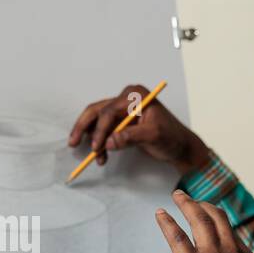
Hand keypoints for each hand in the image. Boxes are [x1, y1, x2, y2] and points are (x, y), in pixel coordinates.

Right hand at [69, 84, 212, 173]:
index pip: (109, 110)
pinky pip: (104, 130)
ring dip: (93, 139)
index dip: (101, 130)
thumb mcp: (153, 136)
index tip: (97, 147)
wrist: (180, 146)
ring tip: (96, 157)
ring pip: (97, 121)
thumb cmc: (172, 137)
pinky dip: (101, 143)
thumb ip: (131, 137)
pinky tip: (102, 156)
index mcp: (135, 96)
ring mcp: (123, 110)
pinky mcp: (122, 122)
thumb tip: (110, 142)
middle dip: (84, 128)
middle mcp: (126, 99)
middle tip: (73, 143)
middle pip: (97, 111)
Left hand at [156, 189, 253, 252]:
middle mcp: (230, 249)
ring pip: (199, 218)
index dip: (220, 228)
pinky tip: (159, 213)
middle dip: (205, 206)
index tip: (212, 225)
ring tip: (178, 196)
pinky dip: (167, 222)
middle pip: (218, 218)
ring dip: (187, 204)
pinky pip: (176, 235)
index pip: (231, 236)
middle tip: (195, 201)